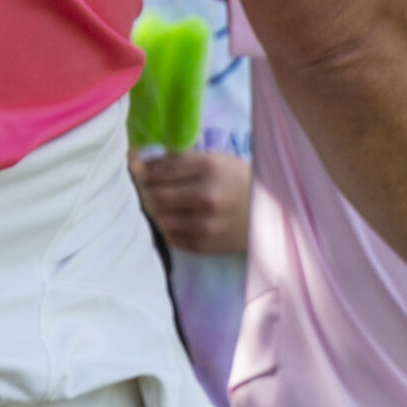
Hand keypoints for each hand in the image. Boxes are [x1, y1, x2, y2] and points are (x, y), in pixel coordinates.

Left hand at [130, 149, 252, 255]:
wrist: (272, 213)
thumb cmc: (235, 180)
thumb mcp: (212, 160)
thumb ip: (175, 161)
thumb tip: (134, 163)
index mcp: (208, 168)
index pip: (158, 170)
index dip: (140, 170)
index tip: (135, 169)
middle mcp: (208, 197)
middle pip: (155, 195)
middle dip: (143, 191)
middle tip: (141, 189)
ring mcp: (208, 224)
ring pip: (159, 218)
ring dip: (152, 211)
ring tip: (155, 204)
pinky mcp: (206, 245)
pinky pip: (170, 237)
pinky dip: (164, 228)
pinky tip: (170, 220)